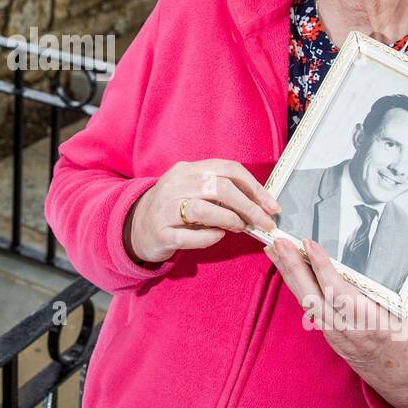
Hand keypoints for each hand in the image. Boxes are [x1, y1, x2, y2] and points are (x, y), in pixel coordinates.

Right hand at [127, 159, 280, 263]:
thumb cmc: (174, 208)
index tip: (272, 206)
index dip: (255, 188)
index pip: (228, 170)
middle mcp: (175, 184)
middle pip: (220, 188)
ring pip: (203, 208)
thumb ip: (221, 191)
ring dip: (229, 219)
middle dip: (249, 206)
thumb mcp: (194, 189)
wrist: (135, 226)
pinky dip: (209, 237)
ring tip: (240, 227)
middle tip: (264, 223)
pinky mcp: (160, 233)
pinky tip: (218, 236)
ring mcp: (165, 209)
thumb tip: (259, 204)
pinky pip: (189, 235)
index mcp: (188, 170)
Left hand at [266, 237, 407, 407]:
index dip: (323, 269)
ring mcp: (336, 336)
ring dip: (288, 275)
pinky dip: (295, 286)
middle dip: (293, 269)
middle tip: (278, 241)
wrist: (407, 386)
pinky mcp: (330, 336)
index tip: (309, 245)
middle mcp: (349, 332)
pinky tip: (285, 267)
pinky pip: (308, 308)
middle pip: (313, 297)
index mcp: (374, 326)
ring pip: (306, 302)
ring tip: (273, 247)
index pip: (341, 293)